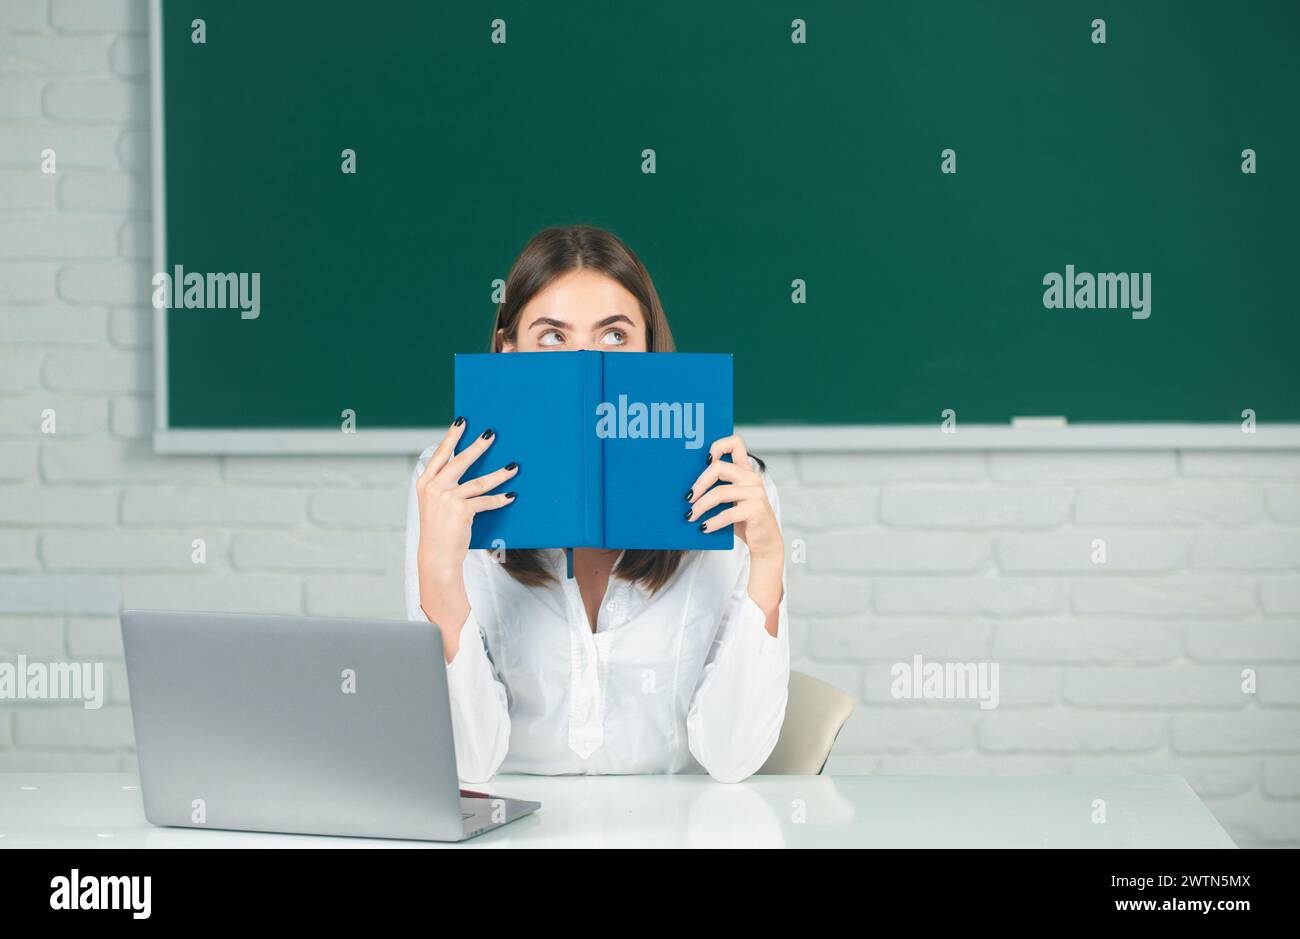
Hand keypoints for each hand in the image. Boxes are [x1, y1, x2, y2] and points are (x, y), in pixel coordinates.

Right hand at [415, 417, 517, 654]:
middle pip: (460, 461)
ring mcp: (446, 499)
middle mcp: (434, 487)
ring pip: (479, 481)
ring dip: (499, 474)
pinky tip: (511, 496)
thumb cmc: (439, 529)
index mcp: (425, 482)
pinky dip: (500, 499)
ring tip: (513, 466)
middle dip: (478, 446)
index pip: (439, 454)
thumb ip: (444, 485)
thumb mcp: (435, 503)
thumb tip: (462, 466)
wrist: (436, 556)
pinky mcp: (460, 511)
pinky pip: (485, 501)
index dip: (451, 436)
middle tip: (492, 434)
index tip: (462, 421)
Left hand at [684, 434, 783, 562]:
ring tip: (691, 516)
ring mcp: (756, 493)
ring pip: (720, 492)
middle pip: (719, 467)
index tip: (703, 461)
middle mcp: (752, 478)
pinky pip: (728, 513)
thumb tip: (687, 491)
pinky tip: (704, 527)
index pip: (735, 443)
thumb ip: (718, 489)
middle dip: (699, 483)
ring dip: (701, 506)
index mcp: (745, 471)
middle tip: (688, 498)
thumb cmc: (744, 521)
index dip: (717, 446)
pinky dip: (713, 522)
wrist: (765, 542)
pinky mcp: (756, 509)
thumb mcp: (731, 501)